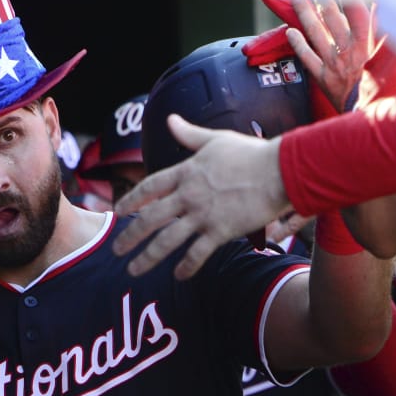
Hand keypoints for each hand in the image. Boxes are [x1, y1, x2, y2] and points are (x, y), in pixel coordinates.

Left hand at [113, 114, 289, 278]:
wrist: (280, 171)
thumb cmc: (251, 153)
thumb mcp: (216, 139)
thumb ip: (190, 134)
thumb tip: (171, 120)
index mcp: (186, 172)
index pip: (149, 188)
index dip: (131, 200)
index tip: (117, 211)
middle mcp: (189, 195)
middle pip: (150, 218)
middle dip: (129, 236)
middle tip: (116, 250)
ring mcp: (203, 215)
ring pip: (166, 241)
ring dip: (147, 257)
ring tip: (133, 269)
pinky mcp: (221, 231)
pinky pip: (197, 253)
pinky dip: (186, 266)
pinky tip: (179, 276)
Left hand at [283, 0, 380, 112]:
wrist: (368, 113)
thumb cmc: (378, 81)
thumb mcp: (384, 54)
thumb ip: (378, 29)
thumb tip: (378, 4)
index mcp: (366, 44)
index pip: (356, 12)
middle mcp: (348, 52)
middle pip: (331, 18)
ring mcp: (333, 64)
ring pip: (315, 32)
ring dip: (304, 11)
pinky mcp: (322, 78)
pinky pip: (307, 58)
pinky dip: (298, 44)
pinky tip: (290, 30)